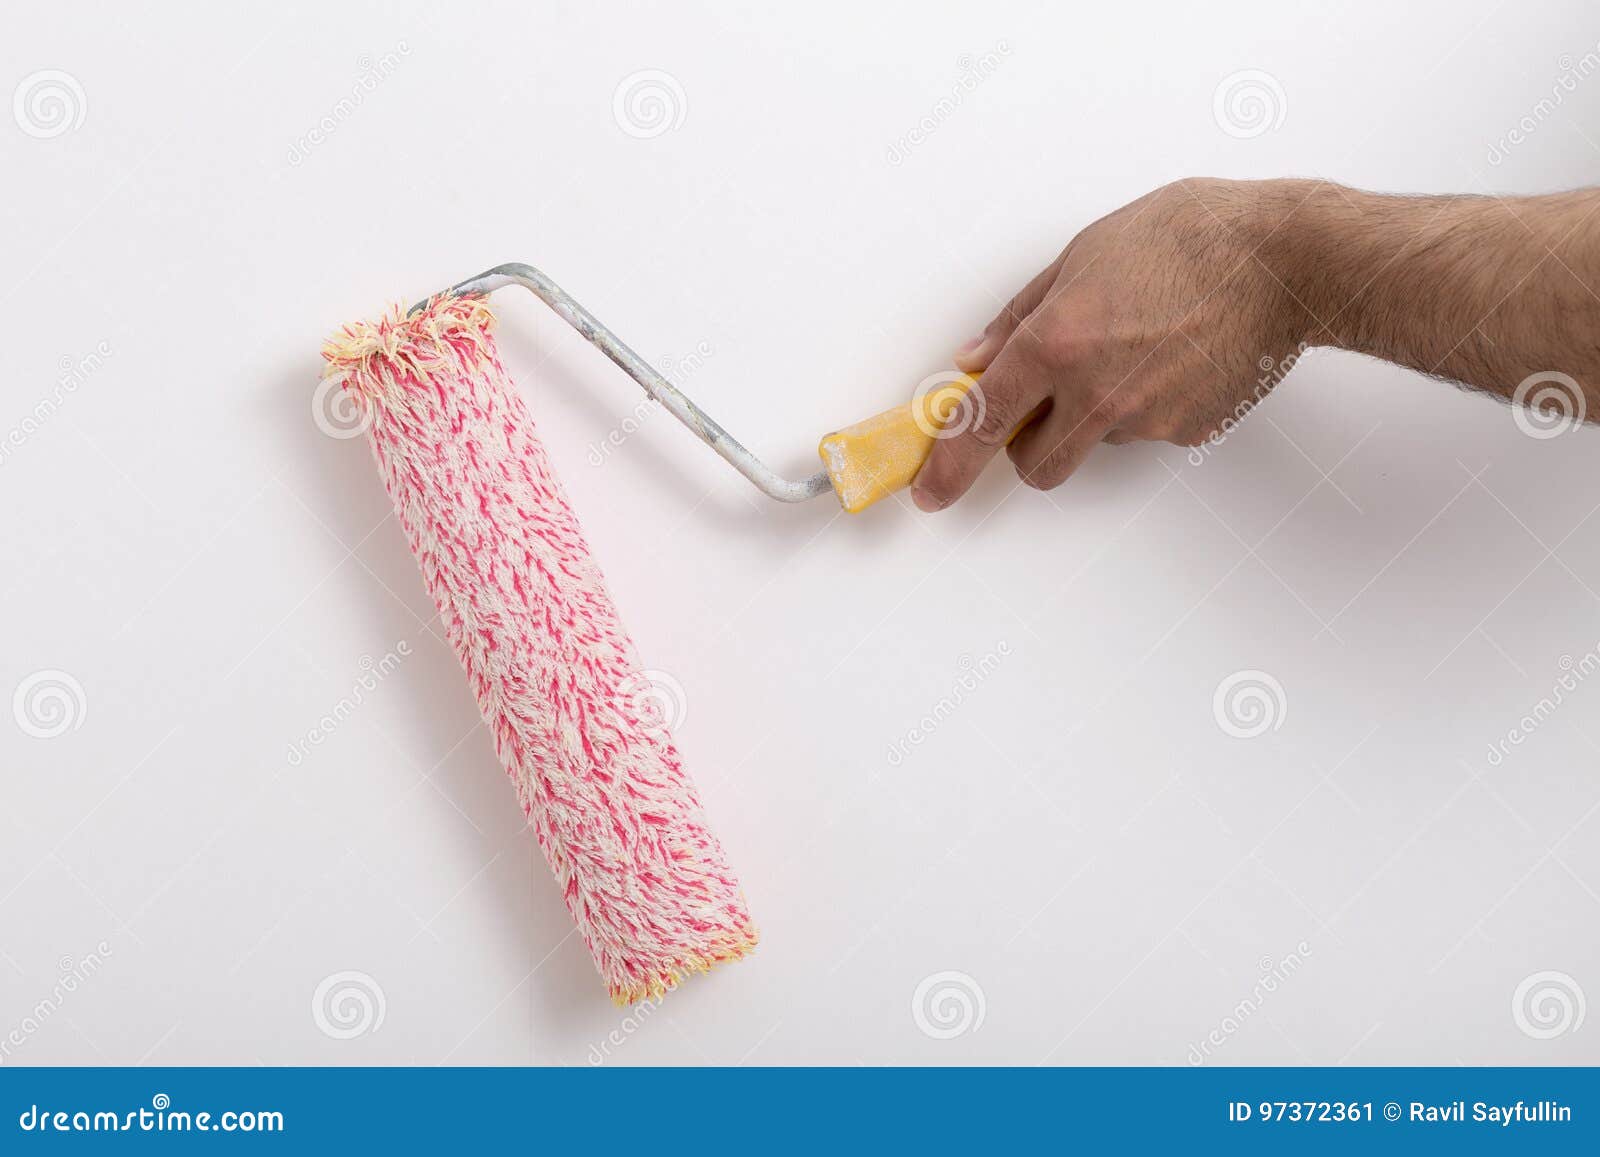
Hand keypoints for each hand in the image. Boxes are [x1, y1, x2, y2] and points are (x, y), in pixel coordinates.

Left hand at [912, 178, 1316, 509]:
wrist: (1285, 259)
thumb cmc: (1187, 236)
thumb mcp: (1083, 254)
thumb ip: (1019, 317)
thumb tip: (976, 360)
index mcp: (1056, 343)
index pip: (982, 423)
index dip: (949, 466)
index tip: (931, 492)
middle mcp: (1096, 393)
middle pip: (1037, 465)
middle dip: (1029, 447)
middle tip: (1047, 405)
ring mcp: (1147, 420)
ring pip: (1097, 443)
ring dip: (1097, 416)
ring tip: (1138, 348)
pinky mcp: (1190, 432)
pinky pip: (1149, 432)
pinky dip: (1150, 405)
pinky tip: (1177, 356)